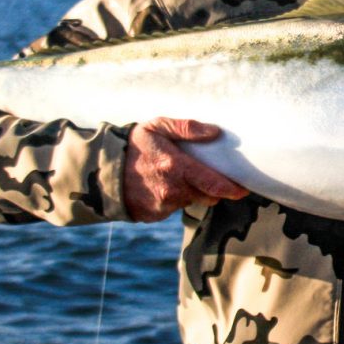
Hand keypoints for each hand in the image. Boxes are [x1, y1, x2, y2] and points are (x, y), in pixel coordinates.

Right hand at [122, 117, 248, 221]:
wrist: (100, 170)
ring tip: (174, 175)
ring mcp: (162, 206)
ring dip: (189, 192)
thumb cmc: (132, 144)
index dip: (232, 189)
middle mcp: (171, 190)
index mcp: (176, 167)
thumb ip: (187, 128)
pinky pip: (172, 208)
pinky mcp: (153, 216)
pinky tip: (159, 185)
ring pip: (189, 201)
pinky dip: (171, 198)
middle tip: (205, 174)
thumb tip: (216, 132)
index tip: (243, 189)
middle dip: (211, 188)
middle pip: (206, 196)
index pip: (214, 184)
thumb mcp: (157, 126)